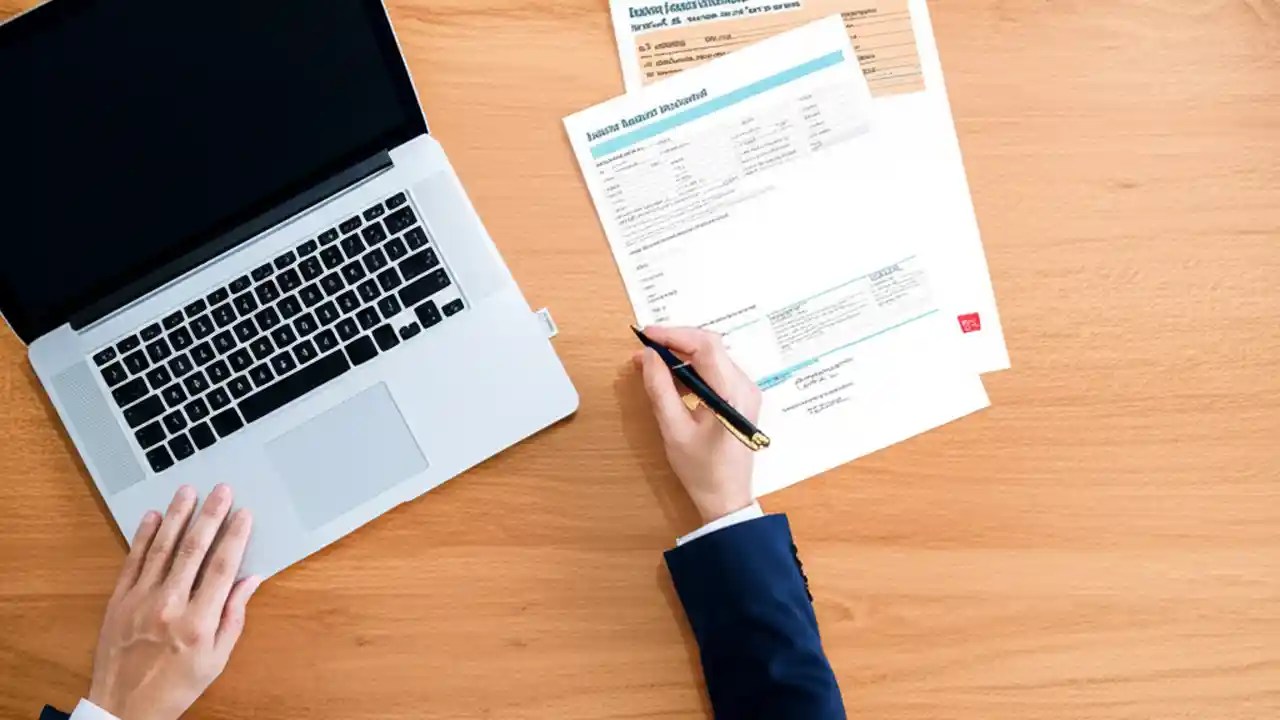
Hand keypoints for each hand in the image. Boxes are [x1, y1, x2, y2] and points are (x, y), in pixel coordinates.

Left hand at [88, 485, 260, 719]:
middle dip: (210, 516)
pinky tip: (153, 517)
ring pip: (161, 549)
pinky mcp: (118, 601)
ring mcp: (140, 601)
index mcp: (198, 622)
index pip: (222, 568)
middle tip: (221, 491)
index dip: (235, 537)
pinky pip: (132, 561)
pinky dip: (143, 537)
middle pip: (193, 550)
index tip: (244, 515)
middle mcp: (168, 606)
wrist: (124, 708)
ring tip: (187, 491)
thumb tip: (250, 580)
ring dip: (177, 517)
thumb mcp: (217, 658)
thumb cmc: (176, 686)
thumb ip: (234, 616)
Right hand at [635, 327, 762, 524]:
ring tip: (652, 363)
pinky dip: (691, 368)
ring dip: (681, 355)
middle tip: (644, 351)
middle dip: (675, 342)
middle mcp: (745, 386)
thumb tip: (648, 357)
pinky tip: (671, 377)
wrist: (727, 497)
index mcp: (733, 393)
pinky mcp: (740, 397)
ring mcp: (745, 391)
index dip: (674, 335)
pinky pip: (715, 371)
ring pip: (711, 357)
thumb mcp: (674, 430)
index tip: (647, 336)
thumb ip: (660, 389)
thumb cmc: (702, 470)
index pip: (706, 346)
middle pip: (710, 347)